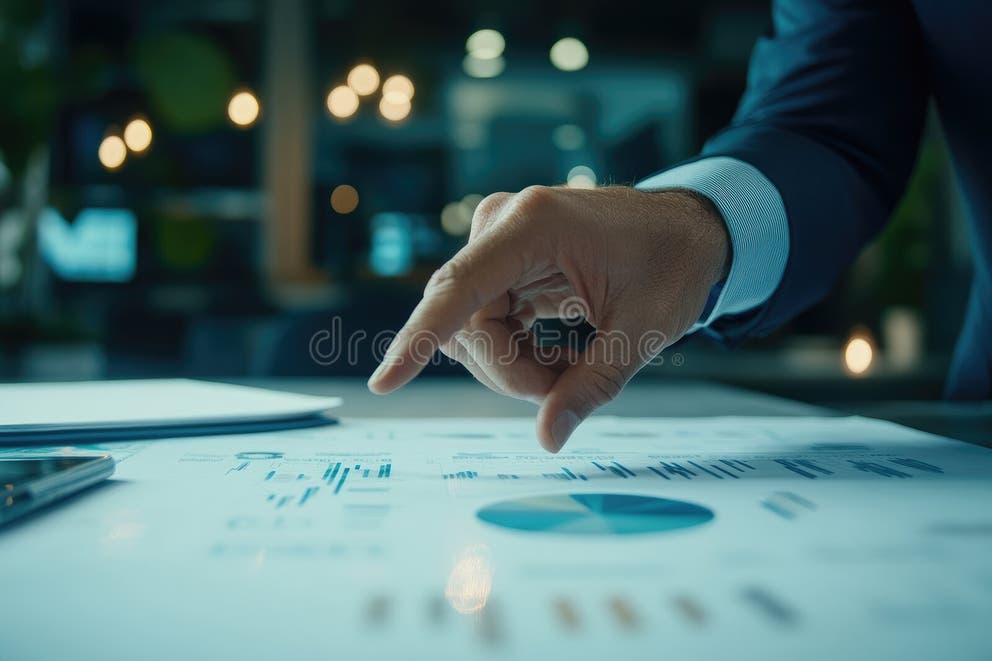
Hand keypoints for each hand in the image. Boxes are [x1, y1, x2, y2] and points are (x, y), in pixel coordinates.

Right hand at [367, 185, 729, 451]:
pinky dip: (516, 354)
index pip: (459, 289)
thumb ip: (592, 384)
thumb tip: (548, 440)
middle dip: (509, 371)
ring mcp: (498, 242)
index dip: (420, 339)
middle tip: (565, 389)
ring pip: (471, 330)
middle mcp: (503, 226)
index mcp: (533, 226)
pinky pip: (485, 322)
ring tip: (570, 371)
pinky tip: (556, 359)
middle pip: (467, 323)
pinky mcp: (502, 263)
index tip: (384, 384)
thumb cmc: (673, 264)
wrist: (690, 230)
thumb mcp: (644, 329)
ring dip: (513, 367)